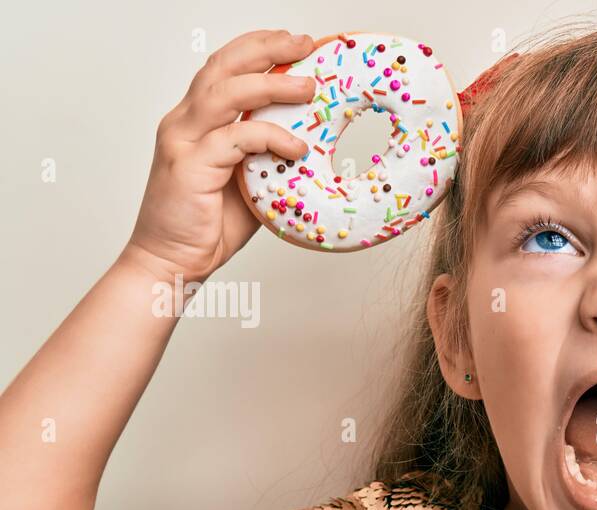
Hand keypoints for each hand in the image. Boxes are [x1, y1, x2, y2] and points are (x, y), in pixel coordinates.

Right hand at [124, 30, 316, 283]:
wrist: (171, 263)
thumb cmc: (207, 225)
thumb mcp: (248, 181)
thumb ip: (267, 154)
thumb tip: (309, 139)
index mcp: (195, 121)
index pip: (223, 68)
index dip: (258, 49)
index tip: (297, 43)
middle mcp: (184, 123)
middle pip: (222, 67)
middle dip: (265, 48)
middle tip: (304, 43)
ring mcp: (183, 142)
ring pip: (227, 94)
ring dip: (272, 84)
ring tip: (309, 87)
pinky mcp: (190, 167)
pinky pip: (236, 139)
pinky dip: (270, 137)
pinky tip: (299, 147)